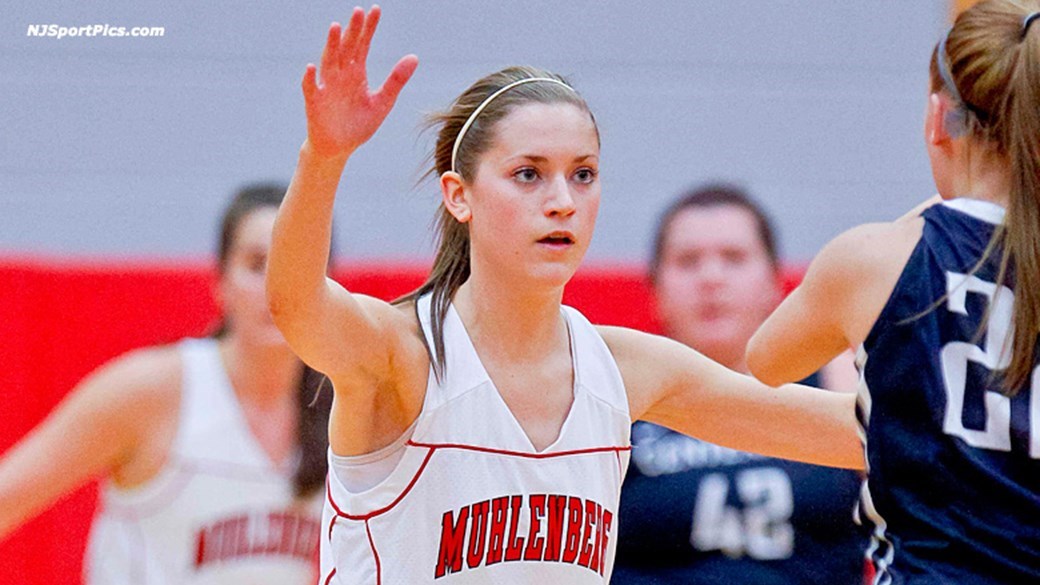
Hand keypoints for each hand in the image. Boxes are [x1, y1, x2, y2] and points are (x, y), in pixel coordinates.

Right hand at [302, 6, 417, 157]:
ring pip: (328, 62)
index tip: (376, 10)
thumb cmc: (358, 124)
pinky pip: (310, 88)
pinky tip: (311, 67)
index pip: (363, 45)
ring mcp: (326, 87)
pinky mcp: (314, 103)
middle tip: (359, 12)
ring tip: (336, 28)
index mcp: (356, 73)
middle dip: (352, 30)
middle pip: (346, 48)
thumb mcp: (382, 102)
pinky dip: (310, 78)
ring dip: (331, 46)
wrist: (339, 148)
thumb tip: (414, 57)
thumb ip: (396, 80)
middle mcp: (340, 75)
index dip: (369, 28)